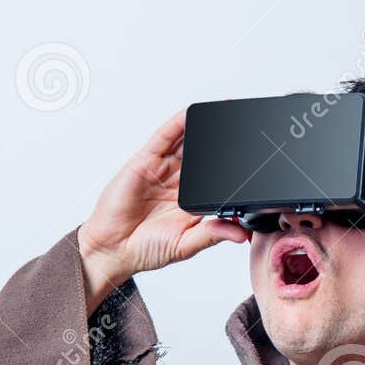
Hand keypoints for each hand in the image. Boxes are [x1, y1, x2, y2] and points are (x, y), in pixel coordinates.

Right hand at [76, 109, 249, 307]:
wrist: (112, 249)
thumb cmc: (145, 249)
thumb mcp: (185, 245)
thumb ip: (212, 235)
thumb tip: (242, 233)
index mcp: (191, 201)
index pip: (216, 179)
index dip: (231, 168)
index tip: (252, 159)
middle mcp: (178, 182)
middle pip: (204, 156)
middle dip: (221, 143)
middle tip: (243, 129)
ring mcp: (162, 169)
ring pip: (187, 142)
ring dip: (203, 129)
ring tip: (222, 115)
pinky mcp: (145, 161)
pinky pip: (164, 137)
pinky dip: (177, 124)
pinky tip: (190, 115)